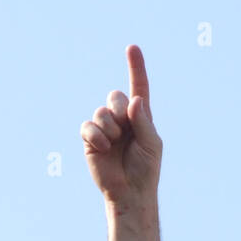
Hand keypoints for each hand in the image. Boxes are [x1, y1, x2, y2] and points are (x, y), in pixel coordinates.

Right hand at [82, 45, 163, 206]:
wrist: (130, 192)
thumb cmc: (145, 169)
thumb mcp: (152, 144)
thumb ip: (144, 121)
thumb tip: (135, 99)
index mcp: (140, 117)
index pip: (139, 88)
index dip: (136, 68)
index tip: (132, 47)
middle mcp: (122, 120)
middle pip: (115, 96)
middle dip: (119, 110)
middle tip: (125, 130)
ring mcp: (105, 129)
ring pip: (101, 111)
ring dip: (109, 127)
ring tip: (114, 144)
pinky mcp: (90, 139)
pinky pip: (88, 126)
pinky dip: (96, 136)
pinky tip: (103, 148)